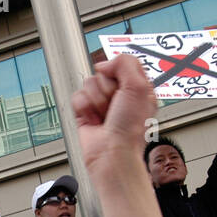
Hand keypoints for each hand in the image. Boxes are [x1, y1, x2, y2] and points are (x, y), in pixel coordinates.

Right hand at [72, 55, 158, 176]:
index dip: (119, 73)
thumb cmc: (130, 129)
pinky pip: (77, 97)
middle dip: (107, 89)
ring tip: (105, 115)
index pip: (122, 64)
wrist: (112, 153)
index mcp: (137, 87)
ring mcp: (101, 103)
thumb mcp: (139, 86)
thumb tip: (104, 63)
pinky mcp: (85, 112)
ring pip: (88, 84)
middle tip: (115, 105)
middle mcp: (119, 95)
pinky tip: (94, 120)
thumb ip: (125, 62)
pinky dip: (84, 109)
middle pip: (102, 73)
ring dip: (96, 101)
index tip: (123, 86)